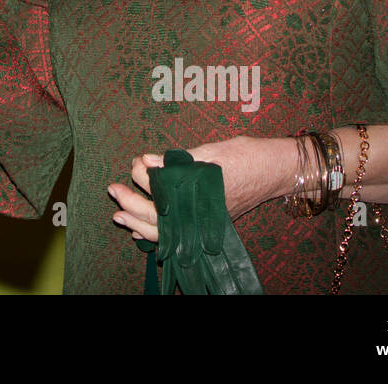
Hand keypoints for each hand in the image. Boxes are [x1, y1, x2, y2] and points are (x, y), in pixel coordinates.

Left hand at [108, 136, 292, 241]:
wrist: (274, 169)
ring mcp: (204, 223)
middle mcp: (200, 214)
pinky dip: (157, 234)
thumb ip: (177, 160)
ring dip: (139, 222)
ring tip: (118, 215)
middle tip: (112, 190)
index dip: (143, 175)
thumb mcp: (209, 152)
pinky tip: (140, 232)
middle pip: (159, 217)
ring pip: (166, 232)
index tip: (138, 161)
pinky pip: (177, 236)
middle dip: (132, 204)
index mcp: (199, 194)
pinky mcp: (208, 225)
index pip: (161, 191)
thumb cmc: (244, 156)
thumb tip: (147, 160)